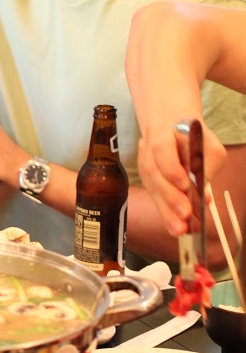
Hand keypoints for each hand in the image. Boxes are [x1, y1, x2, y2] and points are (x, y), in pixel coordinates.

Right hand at [137, 121, 226, 235]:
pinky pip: (154, 198)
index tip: (185, 184)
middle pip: (155, 175)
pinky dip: (165, 213)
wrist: (169, 123)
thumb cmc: (192, 134)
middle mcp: (147, 150)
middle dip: (171, 197)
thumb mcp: (208, 143)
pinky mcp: (146, 180)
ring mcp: (143, 166)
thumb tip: (203, 194)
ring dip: (167, 211)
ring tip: (181, 229)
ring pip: (152, 189)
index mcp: (162, 133)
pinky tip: (175, 227)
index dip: (171, 168)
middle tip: (186, 214)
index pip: (161, 150)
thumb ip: (208, 165)